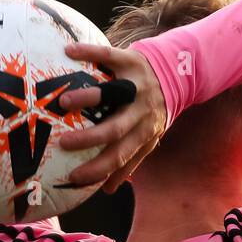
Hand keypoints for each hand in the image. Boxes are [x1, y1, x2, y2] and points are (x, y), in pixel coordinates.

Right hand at [57, 43, 165, 192]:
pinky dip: (89, 53)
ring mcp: (137, 84)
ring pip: (112, 93)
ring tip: (64, 102)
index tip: (73, 178)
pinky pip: (108, 55)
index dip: (98, 169)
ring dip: (89, 98)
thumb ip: (130, 161)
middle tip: (63, 144)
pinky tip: (68, 52)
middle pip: (116, 129)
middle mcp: (142, 110)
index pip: (120, 156)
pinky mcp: (131, 59)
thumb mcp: (149, 136)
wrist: (177, 72)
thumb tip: (106, 190)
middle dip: (90, 138)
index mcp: (144, 132)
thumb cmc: (153, 111)